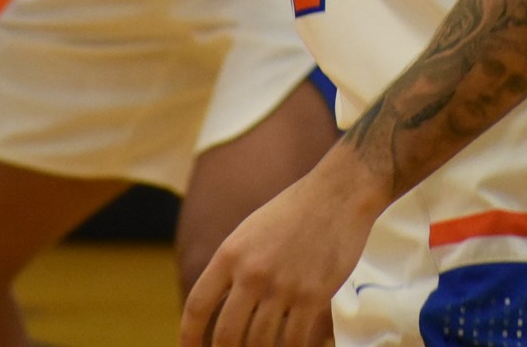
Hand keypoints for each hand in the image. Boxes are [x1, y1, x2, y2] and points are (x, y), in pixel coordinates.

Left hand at [179, 147, 384, 346]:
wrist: (338, 194)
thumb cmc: (294, 211)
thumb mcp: (250, 231)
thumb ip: (233, 267)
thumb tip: (219, 305)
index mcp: (230, 254)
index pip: (197, 305)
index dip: (188, 336)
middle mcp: (252, 273)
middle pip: (226, 334)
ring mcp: (283, 287)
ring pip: (260, 343)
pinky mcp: (313, 296)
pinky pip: (294, 341)